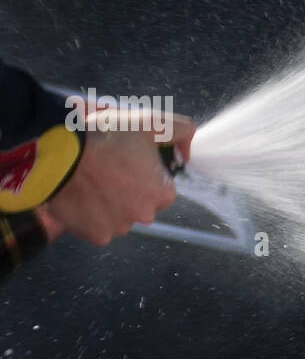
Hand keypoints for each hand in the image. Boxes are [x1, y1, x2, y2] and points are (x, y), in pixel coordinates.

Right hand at [42, 106, 194, 246]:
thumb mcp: (150, 122)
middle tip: (108, 172)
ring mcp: (120, 228)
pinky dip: (91, 216)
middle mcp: (146, 216)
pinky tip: (82, 197)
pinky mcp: (96, 236)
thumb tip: (188, 151)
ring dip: (109, 204)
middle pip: (140, 205)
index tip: (128, 163)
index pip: (161, 189)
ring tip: (91, 183)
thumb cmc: (107, 136)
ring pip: (118, 217)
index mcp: (163, 193)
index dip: (145, 175)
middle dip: (128, 192)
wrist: (61, 153)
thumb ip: (180, 130)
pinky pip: (97, 228)